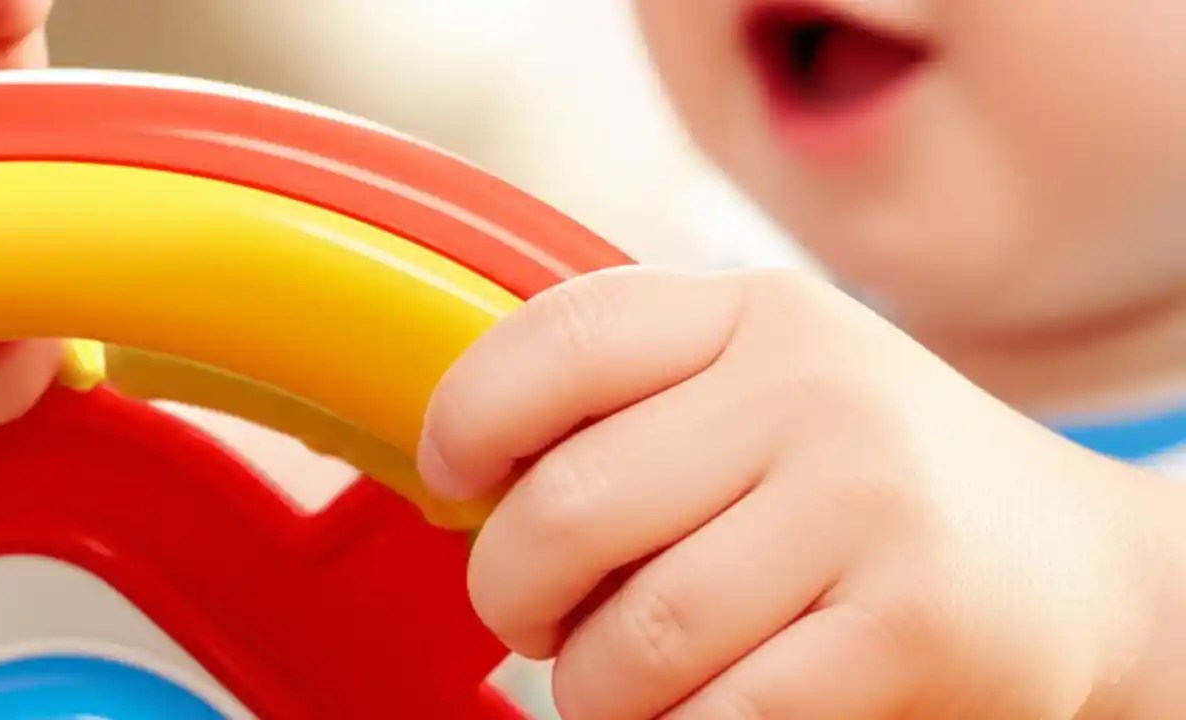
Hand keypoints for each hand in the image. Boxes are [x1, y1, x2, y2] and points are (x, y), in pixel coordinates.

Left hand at [420, 268, 1185, 718]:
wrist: (1068, 564)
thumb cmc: (873, 480)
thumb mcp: (770, 389)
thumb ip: (640, 400)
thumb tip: (468, 466)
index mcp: (757, 315)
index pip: (562, 336)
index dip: (468, 415)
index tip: (452, 478)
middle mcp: (812, 390)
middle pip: (566, 505)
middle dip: (513, 588)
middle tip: (535, 614)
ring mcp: (866, 503)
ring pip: (632, 637)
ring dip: (590, 686)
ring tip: (618, 678)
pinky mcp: (909, 626)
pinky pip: (718, 715)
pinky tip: (694, 714)